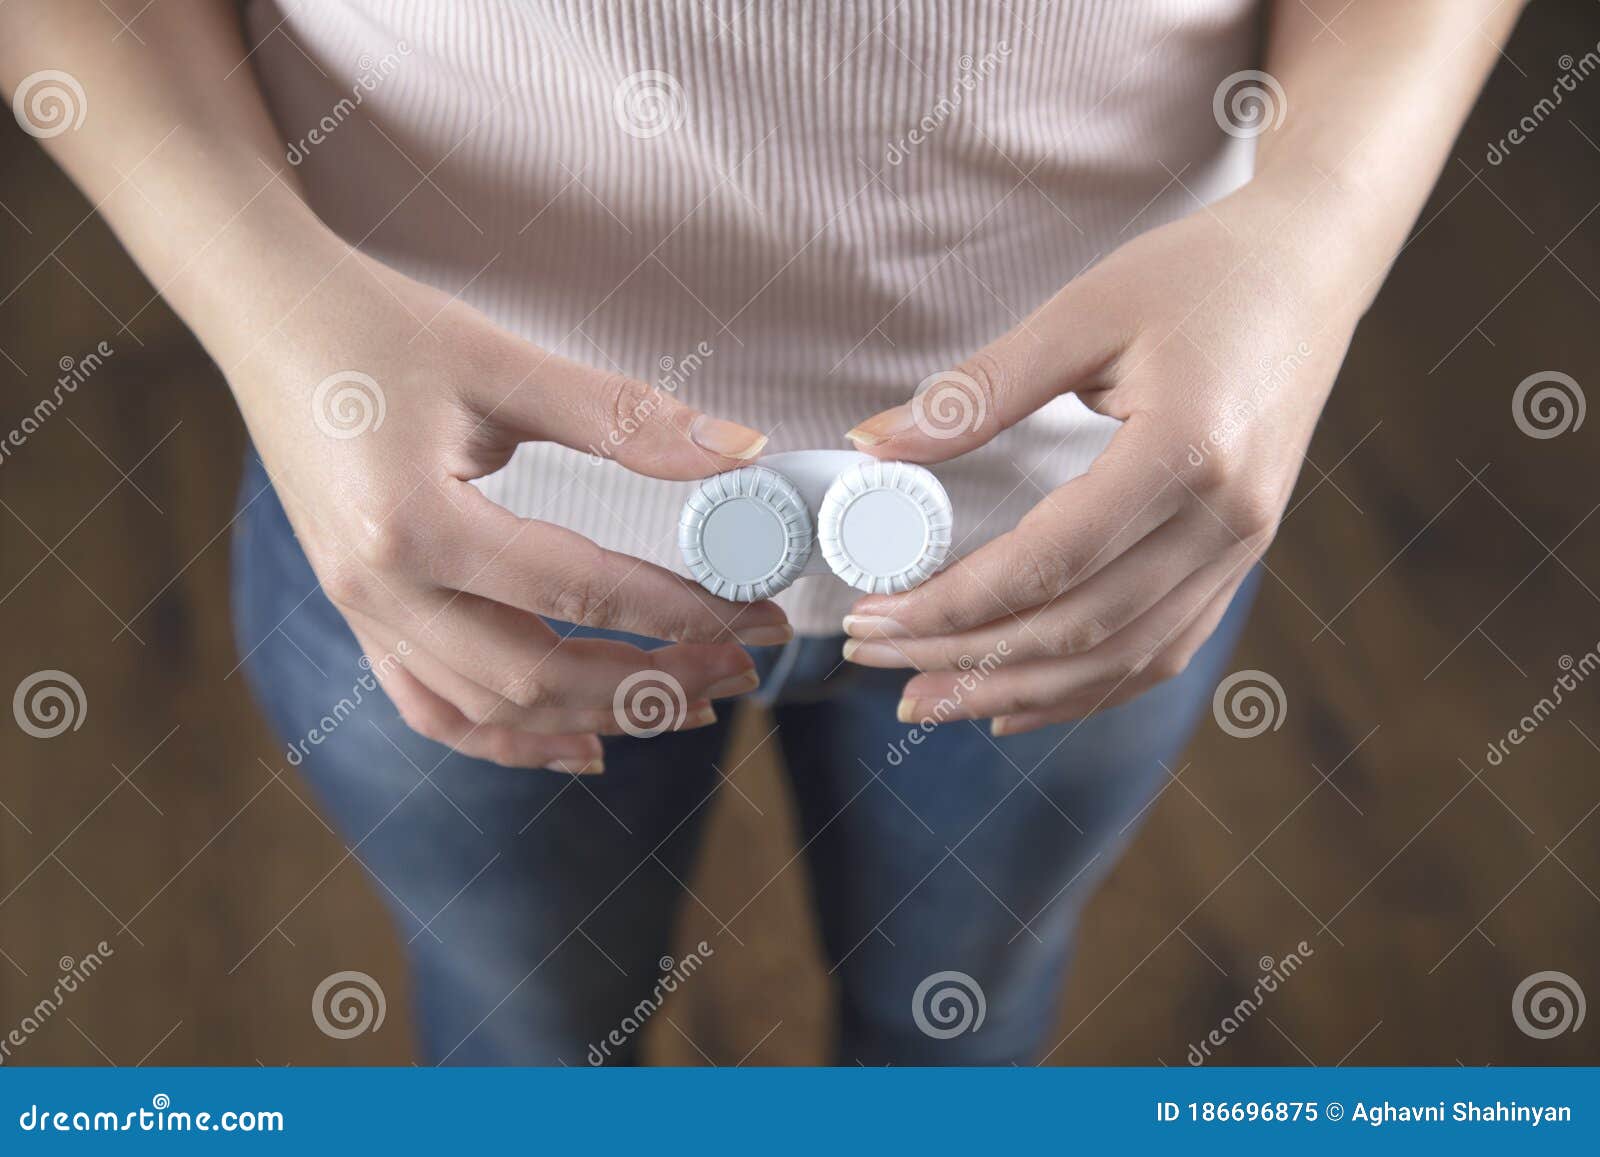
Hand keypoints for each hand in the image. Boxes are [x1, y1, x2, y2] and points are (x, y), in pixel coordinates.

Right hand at [224, 226, 788, 770]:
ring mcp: (362, 613)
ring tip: (686, 705)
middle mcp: (380, 589)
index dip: (683, 614)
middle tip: (741, 671)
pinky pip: (436, 708)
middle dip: (653, 685)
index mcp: (414, 524)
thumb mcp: (504, 363)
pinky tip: (580, 745)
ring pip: (492, 709)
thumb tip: (741, 453)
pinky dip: (509, 740)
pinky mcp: (360, 614)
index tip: (757, 616)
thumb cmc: (377, 327)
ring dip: (596, 718)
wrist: (267, 317)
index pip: (580, 595)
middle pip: (539, 678)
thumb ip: (625, 418)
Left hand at [840, 187, 1362, 734]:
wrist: (1311, 267)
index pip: (1048, 562)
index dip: (951, 602)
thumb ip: (976, 391)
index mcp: (1187, 451)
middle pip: (1077, 627)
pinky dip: (1087, 688)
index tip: (871, 614)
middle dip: (964, 657)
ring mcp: (1243, 549)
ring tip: (928, 700)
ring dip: (1016, 691)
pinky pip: (1161, 649)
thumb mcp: (1081, 313)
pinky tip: (1019, 704)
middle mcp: (1226, 520)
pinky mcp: (1242, 558)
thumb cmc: (1198, 274)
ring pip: (1119, 658)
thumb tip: (872, 446)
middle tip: (873, 659)